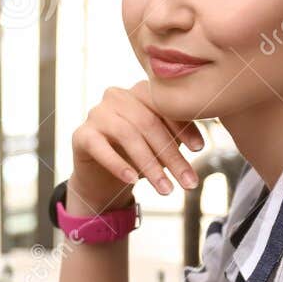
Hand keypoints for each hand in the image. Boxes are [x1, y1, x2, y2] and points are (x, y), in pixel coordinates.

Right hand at [69, 82, 202, 211]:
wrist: (102, 177)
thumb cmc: (137, 155)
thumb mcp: (161, 144)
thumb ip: (177, 135)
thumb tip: (201, 143)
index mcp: (139, 92)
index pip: (164, 105)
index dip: (183, 127)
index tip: (199, 150)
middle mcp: (117, 97)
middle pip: (148, 122)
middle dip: (171, 155)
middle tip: (188, 182)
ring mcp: (96, 113)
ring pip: (128, 135)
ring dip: (150, 165)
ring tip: (165, 189)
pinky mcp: (81, 134)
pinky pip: (100, 148)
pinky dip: (118, 164)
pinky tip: (132, 181)